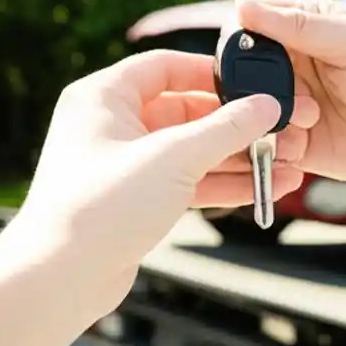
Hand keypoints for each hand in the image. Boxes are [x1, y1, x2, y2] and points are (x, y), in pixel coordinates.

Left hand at [9, 49, 319, 311]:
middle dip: (236, 124)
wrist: (60, 278)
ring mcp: (125, 165)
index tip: (253, 83)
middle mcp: (111, 125)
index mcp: (104, 96)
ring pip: (192, 151)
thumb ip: (226, 129)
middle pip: (186, 111)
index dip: (212, 73)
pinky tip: (264, 188)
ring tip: (285, 164)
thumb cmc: (101, 207)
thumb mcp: (174, 157)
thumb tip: (266, 106)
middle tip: (280, 130)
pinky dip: (223, 185)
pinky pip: (189, 182)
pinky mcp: (137, 201)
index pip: (165, 67)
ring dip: (238, 159)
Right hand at [235, 0, 345, 188]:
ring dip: (269, 114)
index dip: (242, 34)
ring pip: (249, 107)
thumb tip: (241, 5)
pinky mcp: (297, 143)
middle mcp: (293, 63)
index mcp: (306, 26)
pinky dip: (274, 145)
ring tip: (311, 119)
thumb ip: (300, 27)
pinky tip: (304, 144)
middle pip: (242, 67)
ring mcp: (292, 103)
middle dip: (253, 83)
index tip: (253, 51)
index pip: (252, 20)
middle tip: (286, 93)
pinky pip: (265, 143)